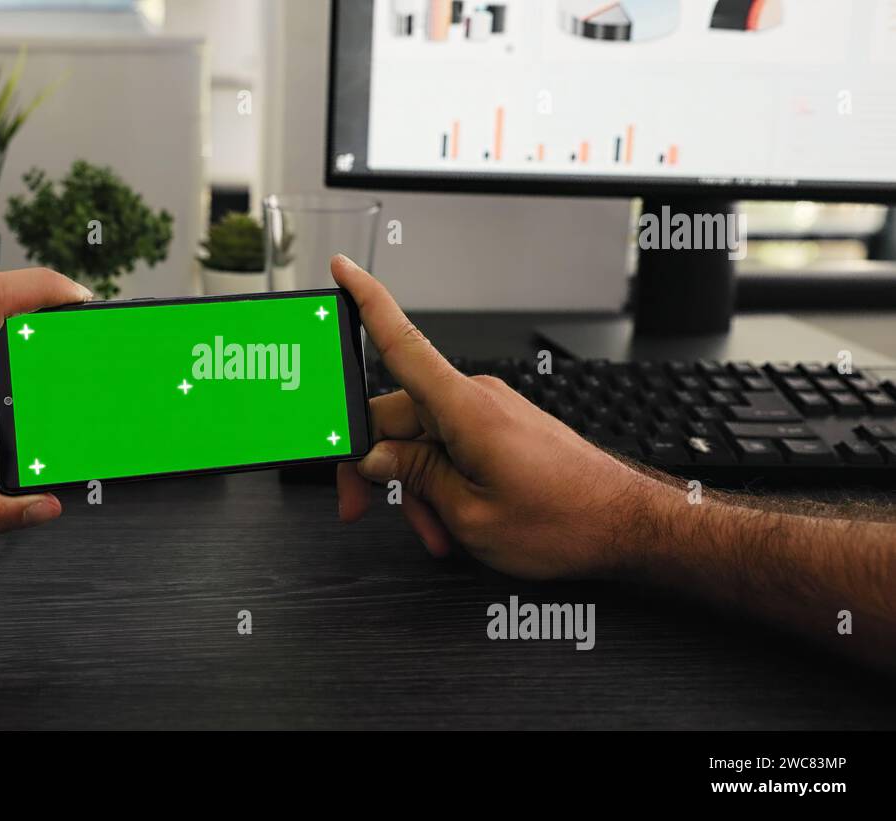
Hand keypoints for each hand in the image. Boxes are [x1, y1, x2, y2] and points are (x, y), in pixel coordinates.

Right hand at [332, 255, 666, 579]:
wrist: (628, 524)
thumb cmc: (566, 521)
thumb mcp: (469, 515)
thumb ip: (413, 477)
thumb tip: (375, 456)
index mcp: (464, 410)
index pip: (401, 343)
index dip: (367, 301)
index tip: (342, 269)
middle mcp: (476, 399)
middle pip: (395, 417)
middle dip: (380, 470)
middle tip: (363, 508)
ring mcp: (490, 412)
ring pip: (422, 441)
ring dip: (416, 487)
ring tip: (438, 532)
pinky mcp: (501, 429)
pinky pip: (450, 446)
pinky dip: (442, 482)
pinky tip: (452, 520)